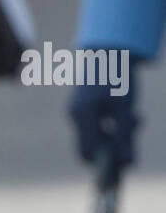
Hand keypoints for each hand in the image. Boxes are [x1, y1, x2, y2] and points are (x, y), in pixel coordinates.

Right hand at [68, 51, 140, 173]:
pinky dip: (113, 124)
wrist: (110, 48)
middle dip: (115, 145)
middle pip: (93, 146)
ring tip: (136, 118)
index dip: (103, 163)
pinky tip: (129, 114)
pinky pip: (98, 125)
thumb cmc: (118, 76)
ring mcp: (78, 111)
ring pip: (98, 135)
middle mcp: (75, 115)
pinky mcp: (84, 107)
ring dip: (118, 133)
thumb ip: (124, 136)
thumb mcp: (126, 108)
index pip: (86, 153)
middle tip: (135, 132)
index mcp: (82, 115)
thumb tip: (126, 164)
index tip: (124, 163)